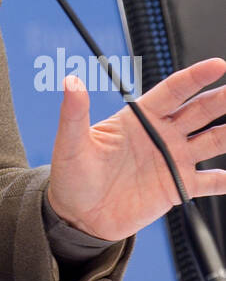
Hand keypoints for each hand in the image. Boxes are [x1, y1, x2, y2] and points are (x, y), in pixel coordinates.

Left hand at [47, 57, 225, 241]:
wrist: (79, 215)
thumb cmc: (71, 175)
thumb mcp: (71, 143)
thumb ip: (74, 113)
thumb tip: (70, 80)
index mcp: (140, 117)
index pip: (173, 90)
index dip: (196, 77)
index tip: (218, 65)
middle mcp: (161, 135)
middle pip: (200, 111)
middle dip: (221, 100)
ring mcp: (172, 160)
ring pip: (211, 141)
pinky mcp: (177, 188)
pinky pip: (209, 182)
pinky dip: (225, 180)